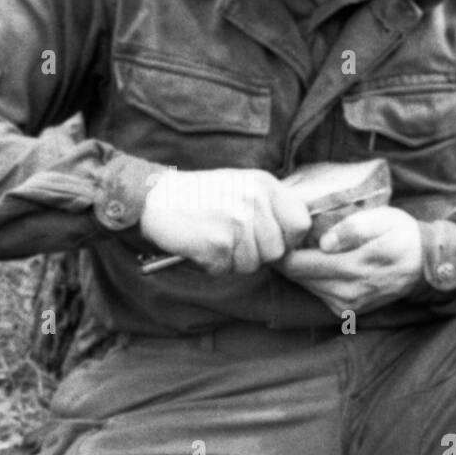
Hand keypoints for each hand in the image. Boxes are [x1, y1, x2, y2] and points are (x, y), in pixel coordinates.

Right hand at [139, 168, 311, 274]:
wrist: (155, 198)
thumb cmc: (199, 196)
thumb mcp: (241, 186)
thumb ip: (269, 205)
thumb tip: (295, 234)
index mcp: (264, 185)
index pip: (300, 223)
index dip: (288, 239)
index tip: (269, 238)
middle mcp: (255, 201)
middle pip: (276, 251)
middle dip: (255, 254)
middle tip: (229, 238)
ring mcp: (238, 222)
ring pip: (252, 265)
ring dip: (232, 261)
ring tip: (212, 238)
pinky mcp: (219, 242)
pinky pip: (226, 269)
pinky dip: (211, 264)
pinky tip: (199, 245)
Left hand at [276, 207, 423, 314]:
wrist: (424, 264)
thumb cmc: (401, 234)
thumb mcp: (383, 219)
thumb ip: (352, 228)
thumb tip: (324, 243)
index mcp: (355, 266)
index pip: (300, 265)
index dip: (283, 251)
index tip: (279, 235)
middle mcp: (349, 291)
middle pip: (299, 278)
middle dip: (289, 260)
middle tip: (286, 239)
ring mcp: (349, 305)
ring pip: (307, 288)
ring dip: (301, 271)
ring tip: (301, 249)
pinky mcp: (349, 311)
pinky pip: (320, 295)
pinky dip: (315, 281)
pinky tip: (320, 265)